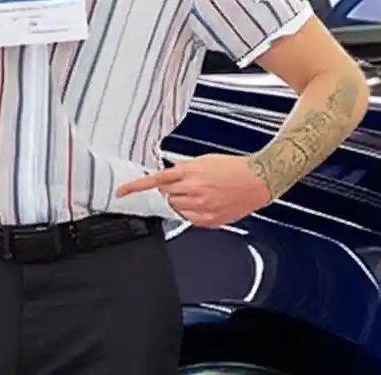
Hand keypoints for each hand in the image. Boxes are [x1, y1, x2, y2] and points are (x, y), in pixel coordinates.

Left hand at [114, 154, 270, 227]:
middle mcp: (193, 190)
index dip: (135, 186)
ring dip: (181, 201)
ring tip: (200, 193)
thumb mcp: (205, 161)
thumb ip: (184, 169)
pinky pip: (189, 219)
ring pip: (176, 208)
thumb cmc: (235, 167)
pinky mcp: (209, 219)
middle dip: (170, 190)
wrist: (258, 180)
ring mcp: (201, 207)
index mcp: (190, 172)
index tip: (121, 192)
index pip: (155, 180)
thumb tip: (169, 175)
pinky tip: (206, 203)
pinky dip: (192, 212)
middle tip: (186, 186)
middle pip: (165, 195)